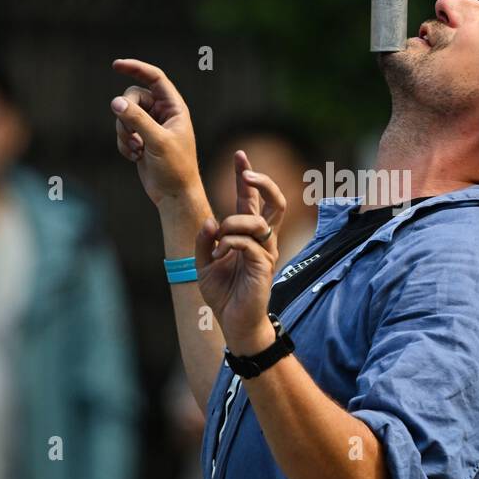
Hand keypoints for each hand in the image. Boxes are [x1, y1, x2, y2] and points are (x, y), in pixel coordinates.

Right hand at [110, 59, 203, 209]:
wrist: (174, 194)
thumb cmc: (175, 168)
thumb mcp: (157, 141)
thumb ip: (137, 119)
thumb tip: (115, 102)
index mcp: (174, 108)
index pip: (155, 78)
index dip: (136, 68)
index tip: (116, 64)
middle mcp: (163, 113)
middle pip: (132, 97)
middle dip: (126, 115)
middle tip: (132, 135)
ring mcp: (150, 126)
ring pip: (124, 115)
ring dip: (124, 133)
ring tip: (136, 150)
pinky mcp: (140, 139)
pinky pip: (122, 131)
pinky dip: (123, 144)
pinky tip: (135, 157)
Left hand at [196, 150, 285, 352]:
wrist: (234, 323)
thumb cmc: (223, 293)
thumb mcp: (203, 262)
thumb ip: (205, 240)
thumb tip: (211, 221)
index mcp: (249, 235)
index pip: (251, 199)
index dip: (246, 176)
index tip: (240, 156)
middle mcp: (262, 240)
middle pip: (275, 202)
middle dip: (261, 182)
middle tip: (246, 174)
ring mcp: (266, 252)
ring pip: (257, 221)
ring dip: (232, 223)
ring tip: (217, 241)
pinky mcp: (264, 266)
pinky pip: (246, 243)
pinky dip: (228, 244)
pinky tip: (218, 256)